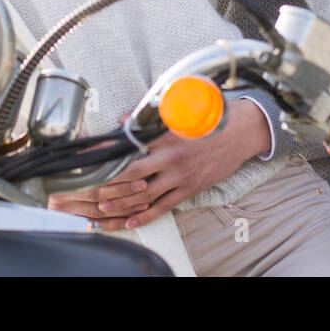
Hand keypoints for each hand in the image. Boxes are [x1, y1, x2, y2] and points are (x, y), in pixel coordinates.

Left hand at [48, 98, 269, 230]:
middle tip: (87, 189)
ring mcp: (181, 177)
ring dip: (121, 203)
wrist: (242, 131)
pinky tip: (129, 221)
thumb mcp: (180, 109)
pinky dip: (145, 215)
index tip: (88, 157)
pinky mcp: (190, 189)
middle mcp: (171, 158)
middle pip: (132, 175)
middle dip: (109, 184)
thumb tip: (123, 121)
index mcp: (166, 136)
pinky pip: (164, 206)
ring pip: (145, 195)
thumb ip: (150, 114)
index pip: (130, 146)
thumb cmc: (209, 117)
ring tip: (101, 208)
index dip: (108, 153)